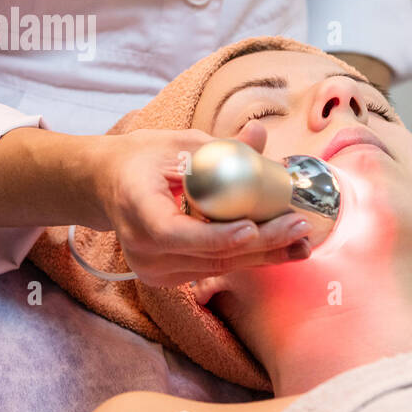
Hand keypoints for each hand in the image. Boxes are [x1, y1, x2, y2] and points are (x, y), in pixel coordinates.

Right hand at [93, 122, 311, 285]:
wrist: (109, 187)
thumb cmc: (144, 160)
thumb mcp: (179, 145)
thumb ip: (221, 146)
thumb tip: (258, 133)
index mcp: (136, 208)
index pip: (174, 233)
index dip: (215, 236)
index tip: (251, 227)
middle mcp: (141, 248)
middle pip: (208, 255)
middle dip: (260, 244)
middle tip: (299, 227)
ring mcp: (153, 268)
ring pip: (217, 267)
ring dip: (263, 255)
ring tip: (301, 241)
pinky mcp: (167, 278)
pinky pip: (214, 270)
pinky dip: (247, 258)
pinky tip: (279, 248)